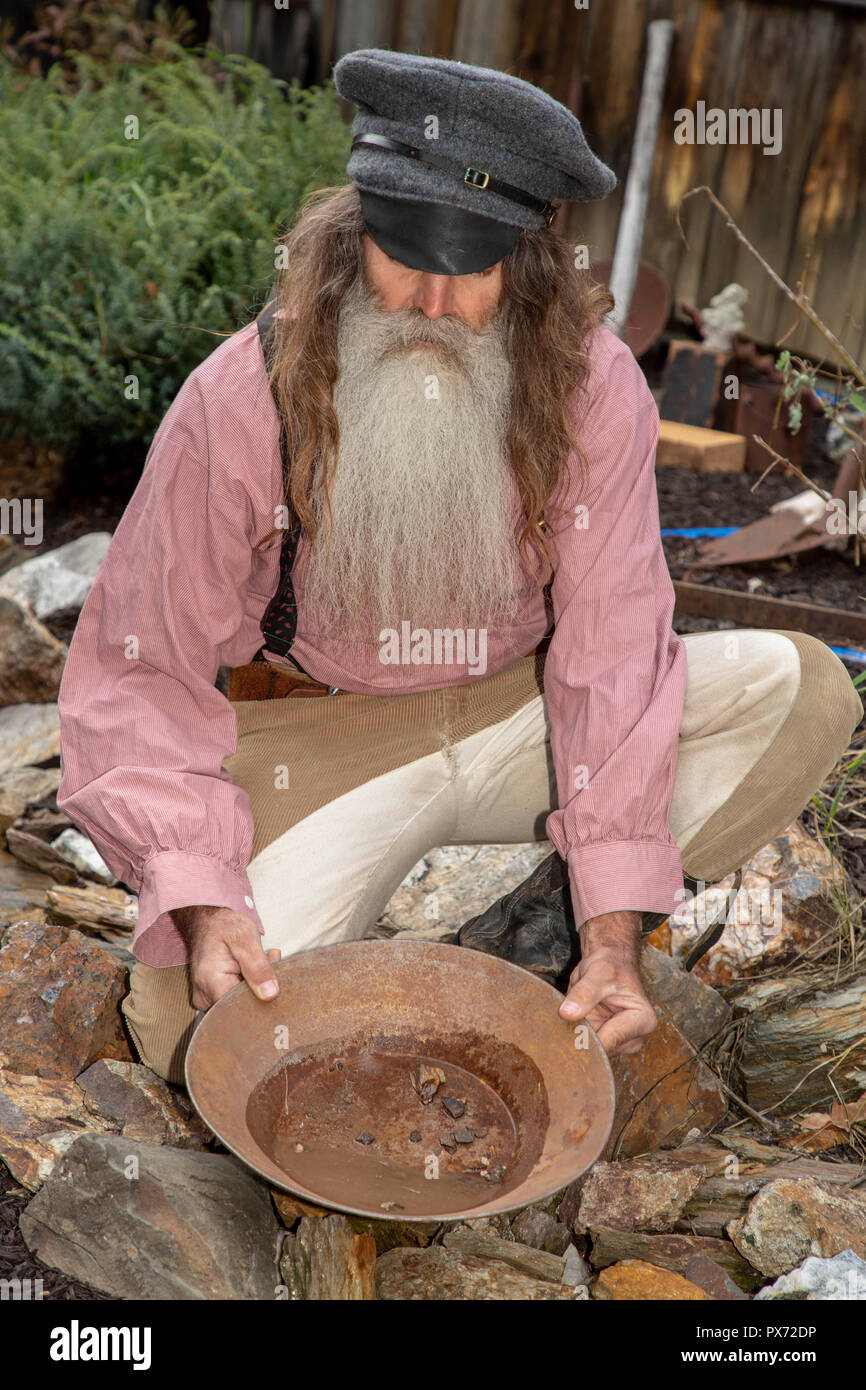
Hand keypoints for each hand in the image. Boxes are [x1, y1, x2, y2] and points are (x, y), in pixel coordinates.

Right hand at [172, 905, 280, 1010]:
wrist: (208, 920)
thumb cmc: (224, 926)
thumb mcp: (245, 938)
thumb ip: (258, 967)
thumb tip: (270, 994)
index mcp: (210, 982)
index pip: (243, 1006)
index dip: (262, 993)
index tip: (271, 972)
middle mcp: (204, 995)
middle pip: (242, 1005)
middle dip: (260, 986)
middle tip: (269, 960)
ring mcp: (206, 998)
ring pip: (239, 1002)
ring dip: (255, 984)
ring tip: (261, 960)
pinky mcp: (211, 996)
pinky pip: (234, 997)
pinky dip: (248, 984)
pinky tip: (253, 968)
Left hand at [558, 910, 656, 1056]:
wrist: (607, 964)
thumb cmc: (609, 966)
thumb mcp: (598, 973)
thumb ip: (584, 993)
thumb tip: (567, 1013)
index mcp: (643, 1021)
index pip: (610, 1040)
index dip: (586, 1036)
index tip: (569, 1026)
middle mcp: (634, 1037)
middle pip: (602, 1050)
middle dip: (582, 1037)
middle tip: (569, 1018)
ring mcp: (619, 1042)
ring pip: (592, 1051)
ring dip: (578, 1036)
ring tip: (575, 1014)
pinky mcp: (605, 1042)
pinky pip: (586, 1047)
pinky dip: (577, 1036)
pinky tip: (574, 1021)